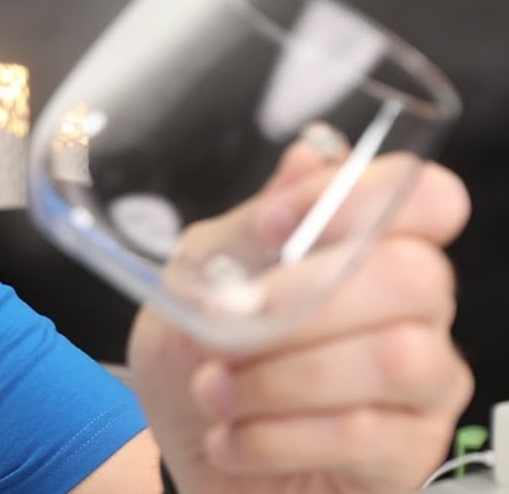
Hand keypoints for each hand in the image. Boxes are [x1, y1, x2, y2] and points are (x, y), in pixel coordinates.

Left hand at [128, 141, 471, 493]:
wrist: (183, 445)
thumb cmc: (196, 354)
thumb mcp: (195, 279)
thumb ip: (251, 224)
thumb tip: (308, 157)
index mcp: (367, 247)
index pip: (425, 197)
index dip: (361, 200)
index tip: (272, 226)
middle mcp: (413, 308)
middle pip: (415, 276)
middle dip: (304, 302)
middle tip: (230, 327)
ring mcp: (421, 383)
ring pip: (396, 359)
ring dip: (282, 377)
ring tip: (215, 389)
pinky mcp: (406, 453)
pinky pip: (364, 435)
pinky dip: (274, 436)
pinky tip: (233, 436)